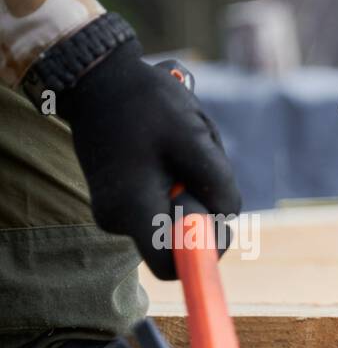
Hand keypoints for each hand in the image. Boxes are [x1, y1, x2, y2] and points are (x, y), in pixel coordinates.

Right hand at [57, 34, 240, 279]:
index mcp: (131, 210)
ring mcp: (117, 212)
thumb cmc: (148, 104)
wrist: (100, 79)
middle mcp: (119, 220)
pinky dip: (180, 185)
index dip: (202, 253)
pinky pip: (166, 207)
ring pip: (178, 222)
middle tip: (193, 165)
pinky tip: (170, 154)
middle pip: (181, 243)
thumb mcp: (196, 138)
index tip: (213, 217)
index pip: (171, 268)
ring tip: (178, 151)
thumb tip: (226, 218)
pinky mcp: (122, 201)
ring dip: (194, 192)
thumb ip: (218, 185)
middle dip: (202, 209)